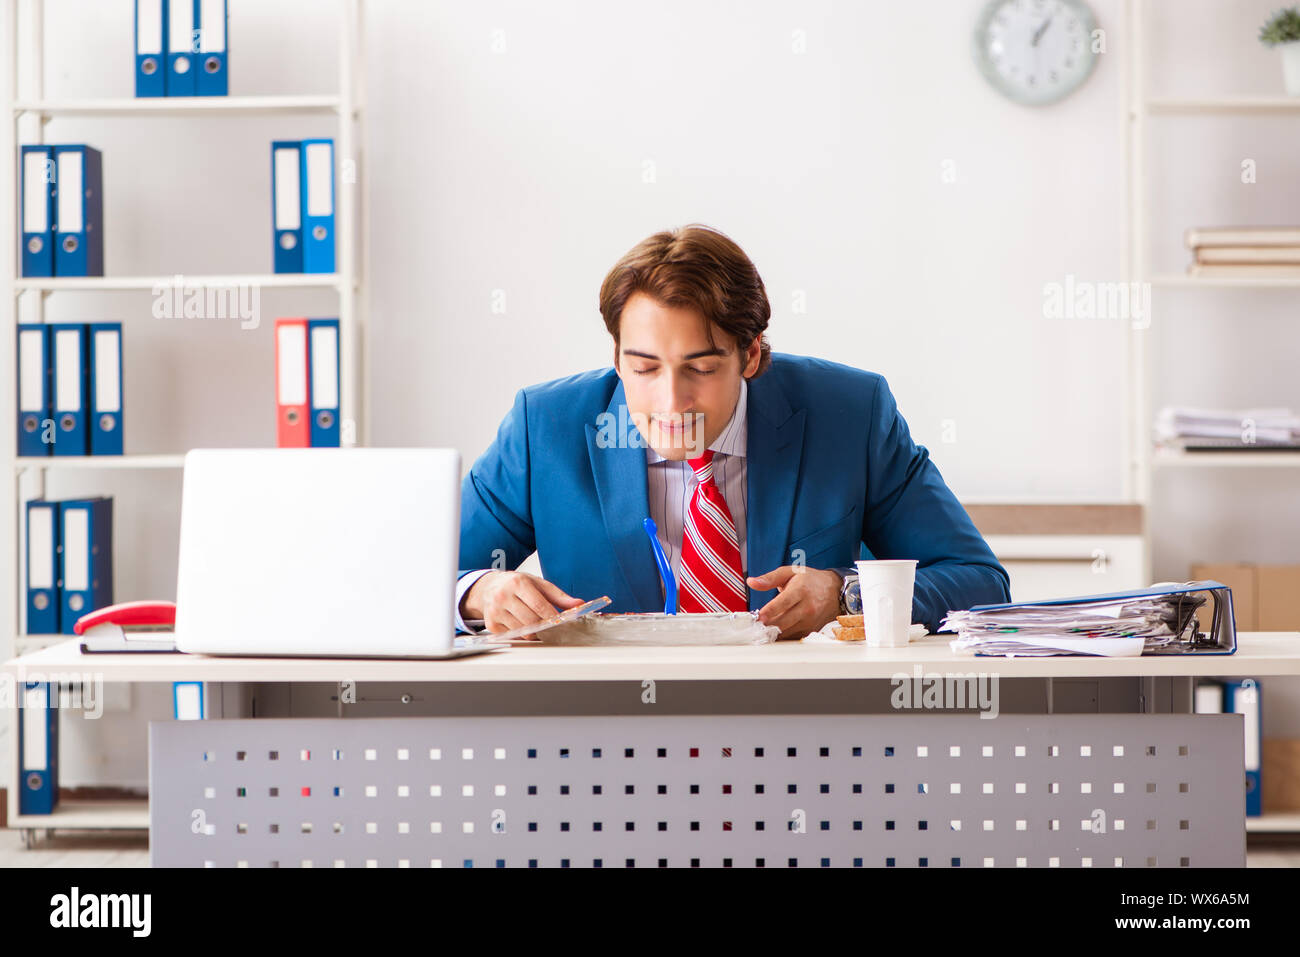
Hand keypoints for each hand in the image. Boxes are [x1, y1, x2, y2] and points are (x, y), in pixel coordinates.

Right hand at [462, 570, 584, 635]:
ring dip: (533, 631)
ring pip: (523, 631)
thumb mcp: (538, 584)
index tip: (561, 622)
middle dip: (544, 625)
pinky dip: (521, 633)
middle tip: (549, 625)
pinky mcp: (491, 624)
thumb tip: (578, 604)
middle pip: (531, 620)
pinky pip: (513, 635)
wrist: (488, 587)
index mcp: (517, 583)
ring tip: (534, 622)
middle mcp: (503, 596)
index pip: (539, 605)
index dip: (552, 617)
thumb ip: (559, 596)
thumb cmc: (515, 585)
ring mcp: (495, 611)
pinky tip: (520, 623)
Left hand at [746, 565, 841, 639]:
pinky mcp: (811, 630)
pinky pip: (793, 636)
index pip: (782, 604)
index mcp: (800, 590)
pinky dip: (782, 635)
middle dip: (766, 625)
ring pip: (786, 632)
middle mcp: (807, 607)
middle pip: (783, 622)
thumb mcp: (790, 572)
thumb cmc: (811, 580)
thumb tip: (752, 582)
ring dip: (772, 631)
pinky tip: (774, 630)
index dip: (768, 612)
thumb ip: (769, 578)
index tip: (756, 617)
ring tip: (761, 627)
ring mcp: (810, 621)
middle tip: (754, 624)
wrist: (836, 591)